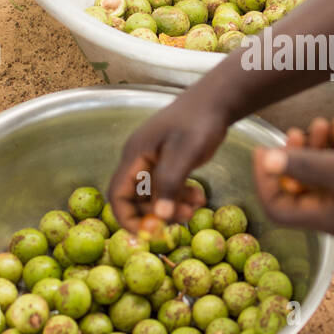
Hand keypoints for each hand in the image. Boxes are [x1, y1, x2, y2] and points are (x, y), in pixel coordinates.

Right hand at [108, 92, 229, 231]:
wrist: (216, 101)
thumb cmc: (198, 122)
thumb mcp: (184, 154)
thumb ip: (170, 185)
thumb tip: (160, 218)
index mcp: (135, 156)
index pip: (117, 194)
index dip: (128, 217)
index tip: (148, 233)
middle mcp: (139, 159)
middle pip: (135, 198)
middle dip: (155, 214)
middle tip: (180, 221)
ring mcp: (154, 160)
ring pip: (154, 195)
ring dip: (171, 206)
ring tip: (195, 208)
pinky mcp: (168, 161)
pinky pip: (168, 187)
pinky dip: (180, 196)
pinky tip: (199, 198)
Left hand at [253, 136, 333, 235]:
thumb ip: (304, 164)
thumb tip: (267, 159)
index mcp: (324, 218)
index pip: (278, 207)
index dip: (265, 181)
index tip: (264, 151)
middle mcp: (332, 211)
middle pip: (296, 186)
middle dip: (294, 156)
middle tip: (297, 132)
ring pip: (318, 171)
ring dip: (317, 145)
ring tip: (326, 123)